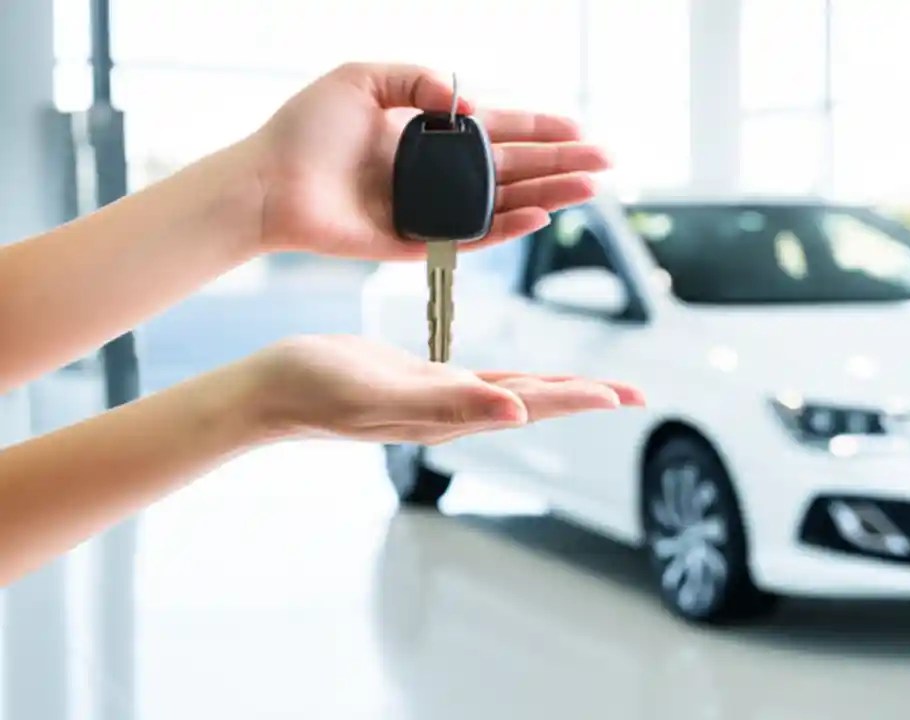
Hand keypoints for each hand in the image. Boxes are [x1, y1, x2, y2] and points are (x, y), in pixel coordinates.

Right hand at [236, 335, 643, 445]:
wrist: (272, 390)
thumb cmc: (318, 388)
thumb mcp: (384, 389)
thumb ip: (451, 401)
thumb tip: (517, 413)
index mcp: (454, 413)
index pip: (533, 404)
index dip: (582, 399)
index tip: (626, 397)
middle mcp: (456, 411)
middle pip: (537, 401)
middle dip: (587, 397)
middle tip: (635, 395)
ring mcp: (440, 399)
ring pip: (516, 392)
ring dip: (559, 389)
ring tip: (598, 388)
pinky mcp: (423, 382)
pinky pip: (483, 378)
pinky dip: (515, 376)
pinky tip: (524, 378)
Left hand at [246, 63, 609, 259]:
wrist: (267, 181)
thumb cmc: (305, 129)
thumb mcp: (362, 78)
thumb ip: (417, 79)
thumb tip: (469, 102)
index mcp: (429, 133)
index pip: (499, 129)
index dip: (541, 128)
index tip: (580, 130)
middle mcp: (437, 173)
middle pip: (515, 167)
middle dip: (563, 165)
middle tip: (605, 164)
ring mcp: (432, 209)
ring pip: (506, 202)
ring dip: (550, 195)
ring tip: (591, 190)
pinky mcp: (419, 243)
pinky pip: (474, 238)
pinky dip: (508, 227)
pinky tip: (540, 214)